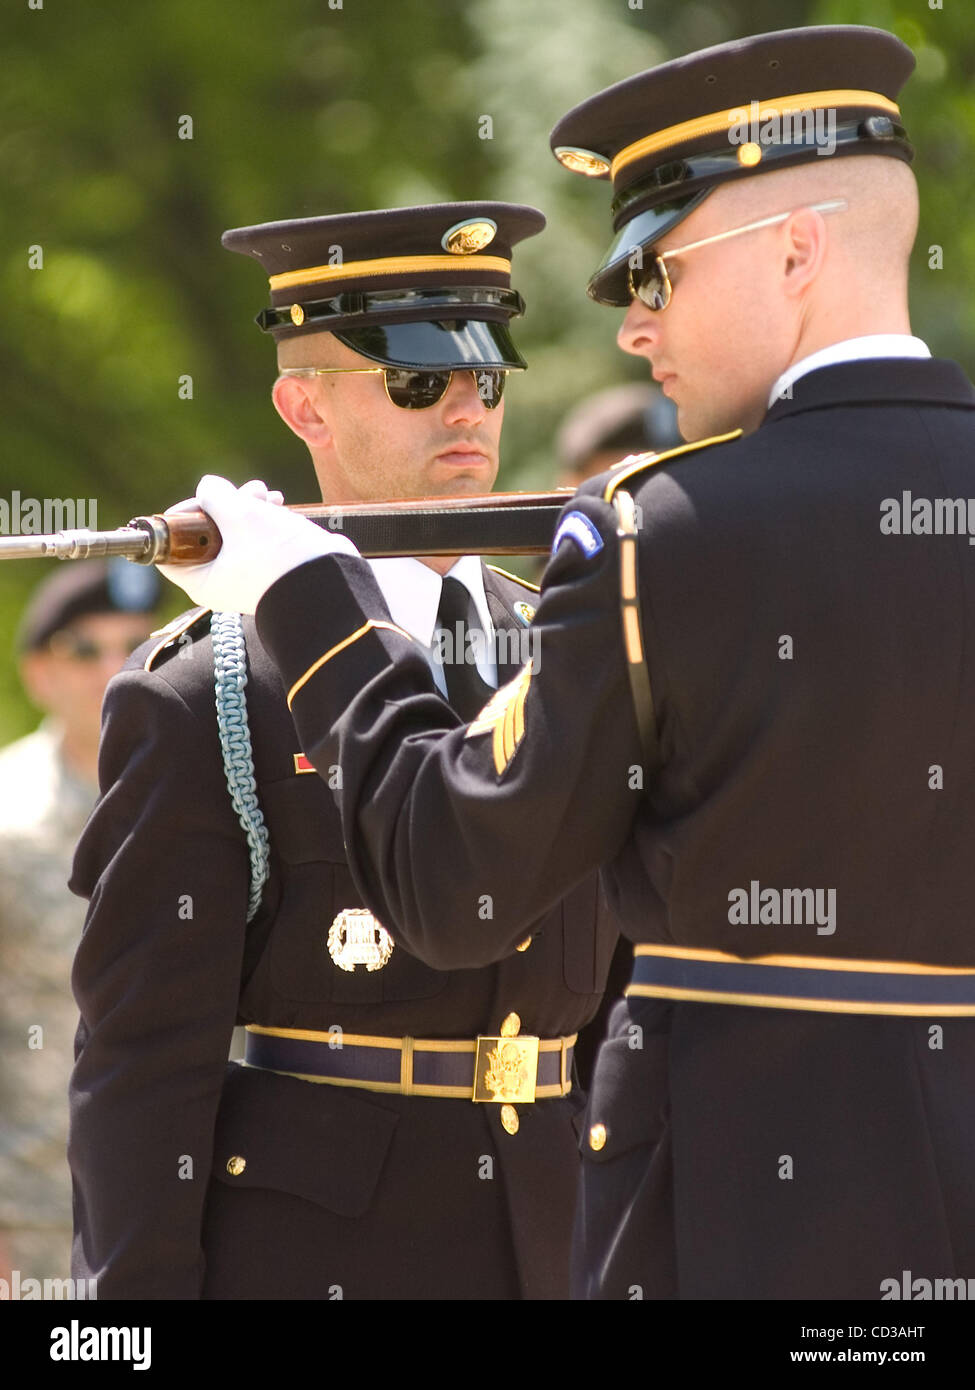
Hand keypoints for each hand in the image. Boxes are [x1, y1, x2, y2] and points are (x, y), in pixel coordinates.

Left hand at [156, 475, 358, 612]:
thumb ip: (215, 496)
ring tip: (266, 496)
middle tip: (241, 493)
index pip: (170, 550)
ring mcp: (246, 574)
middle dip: (223, 505)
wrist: (329, 582)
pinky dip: (263, 517)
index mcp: (202, 580)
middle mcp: (221, 581)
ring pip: (234, 531)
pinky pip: (255, 538)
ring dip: (247, 506)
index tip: (203, 500)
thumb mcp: (239, 516)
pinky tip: (277, 505)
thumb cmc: (279, 557)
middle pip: (204, 534)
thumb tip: (208, 487)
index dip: (182, 517)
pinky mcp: (268, 567)